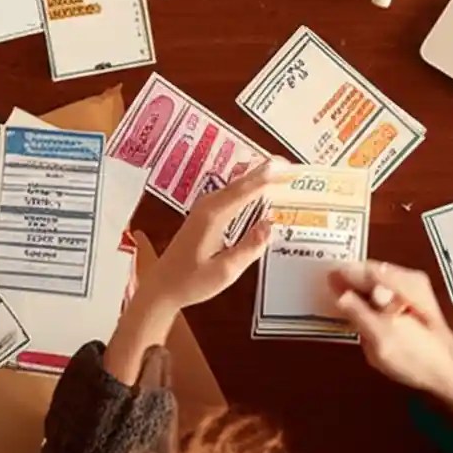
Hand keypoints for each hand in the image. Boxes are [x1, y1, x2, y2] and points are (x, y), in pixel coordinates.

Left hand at [135, 158, 281, 313]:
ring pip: (236, 186)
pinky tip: (258, 189)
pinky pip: (231, 194)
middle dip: (266, 171)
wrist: (163, 286)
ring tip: (280, 172)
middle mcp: (208, 206)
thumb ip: (249, 249)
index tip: (286, 168)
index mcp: (214, 216)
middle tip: (290, 165)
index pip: (245, 190)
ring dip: (258, 178)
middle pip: (241, 182)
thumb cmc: (191, 282)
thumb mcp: (224, 272)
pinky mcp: (205, 214)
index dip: (267, 177)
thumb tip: (270, 226)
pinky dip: (248, 188)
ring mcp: (205, 208)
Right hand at [330, 260, 452, 446]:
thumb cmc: (419, 358)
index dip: (345, 272)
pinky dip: (370, 298)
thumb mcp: (381, 338)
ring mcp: (412, 292)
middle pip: (373, 273)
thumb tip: (340, 294)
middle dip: (352, 278)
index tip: (327, 275)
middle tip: (331, 285)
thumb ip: (359, 313)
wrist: (449, 373)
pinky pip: (384, 294)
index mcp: (404, 283)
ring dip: (360, 287)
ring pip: (378, 282)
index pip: (367, 269)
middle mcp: (410, 281)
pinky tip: (362, 310)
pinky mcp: (412, 305)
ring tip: (342, 297)